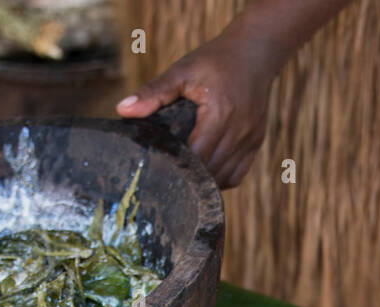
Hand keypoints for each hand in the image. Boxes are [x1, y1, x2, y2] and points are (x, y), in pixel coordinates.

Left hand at [116, 30, 278, 188]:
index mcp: (220, 114)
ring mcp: (251, 139)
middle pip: (211, 172)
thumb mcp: (182, 71)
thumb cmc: (215, 61)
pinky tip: (205, 171)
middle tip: (166, 175)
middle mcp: (239, 131)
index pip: (197, 157)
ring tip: (185, 175)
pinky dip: (221, 178)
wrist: (254, 52)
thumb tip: (122, 110)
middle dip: (189, 177)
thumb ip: (154, 92)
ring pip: (225, 178)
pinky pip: (237, 175)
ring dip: (205, 180)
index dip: (178, 166)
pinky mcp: (257, 142)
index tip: (158, 168)